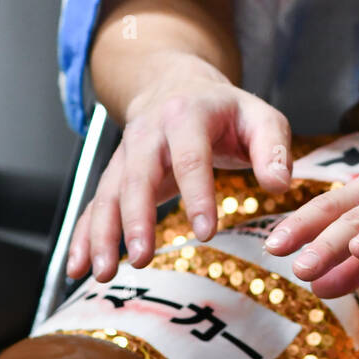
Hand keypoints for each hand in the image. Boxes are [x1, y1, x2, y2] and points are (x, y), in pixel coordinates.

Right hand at [66, 64, 291, 283]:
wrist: (178, 84)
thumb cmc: (226, 110)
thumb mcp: (259, 116)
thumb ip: (273, 148)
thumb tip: (280, 184)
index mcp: (188, 115)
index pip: (191, 157)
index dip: (198, 195)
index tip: (206, 233)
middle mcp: (150, 132)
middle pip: (138, 175)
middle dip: (137, 219)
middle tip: (142, 258)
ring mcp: (127, 153)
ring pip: (110, 193)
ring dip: (103, 233)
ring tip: (102, 273)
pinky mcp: (116, 173)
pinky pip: (95, 205)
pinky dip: (83, 236)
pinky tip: (77, 267)